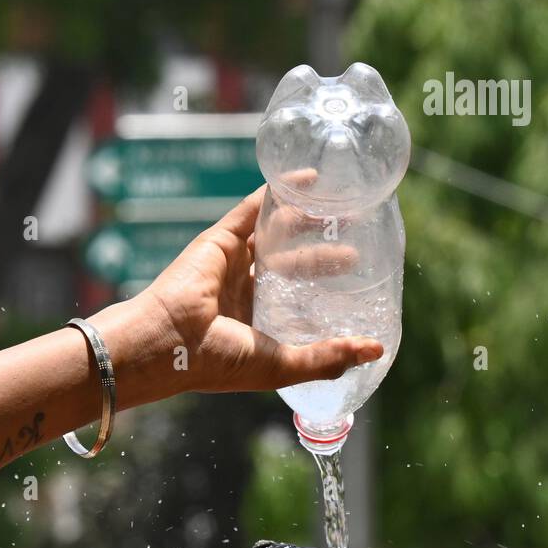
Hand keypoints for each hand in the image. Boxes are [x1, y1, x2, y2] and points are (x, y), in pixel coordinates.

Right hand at [141, 184, 382, 394]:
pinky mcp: (220, 239)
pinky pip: (253, 208)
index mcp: (256, 325)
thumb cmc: (221, 362)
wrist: (170, 342)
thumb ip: (328, 358)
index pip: (297, 303)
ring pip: (276, 233)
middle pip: (292, 264)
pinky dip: (279, 191)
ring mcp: (232, 263)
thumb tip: (377, 350)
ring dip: (308, 219)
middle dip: (324, 254)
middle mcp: (244, 292)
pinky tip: (309, 180)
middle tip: (357, 244)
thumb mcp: (283, 367)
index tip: (357, 283)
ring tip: (343, 210)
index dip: (325, 292)